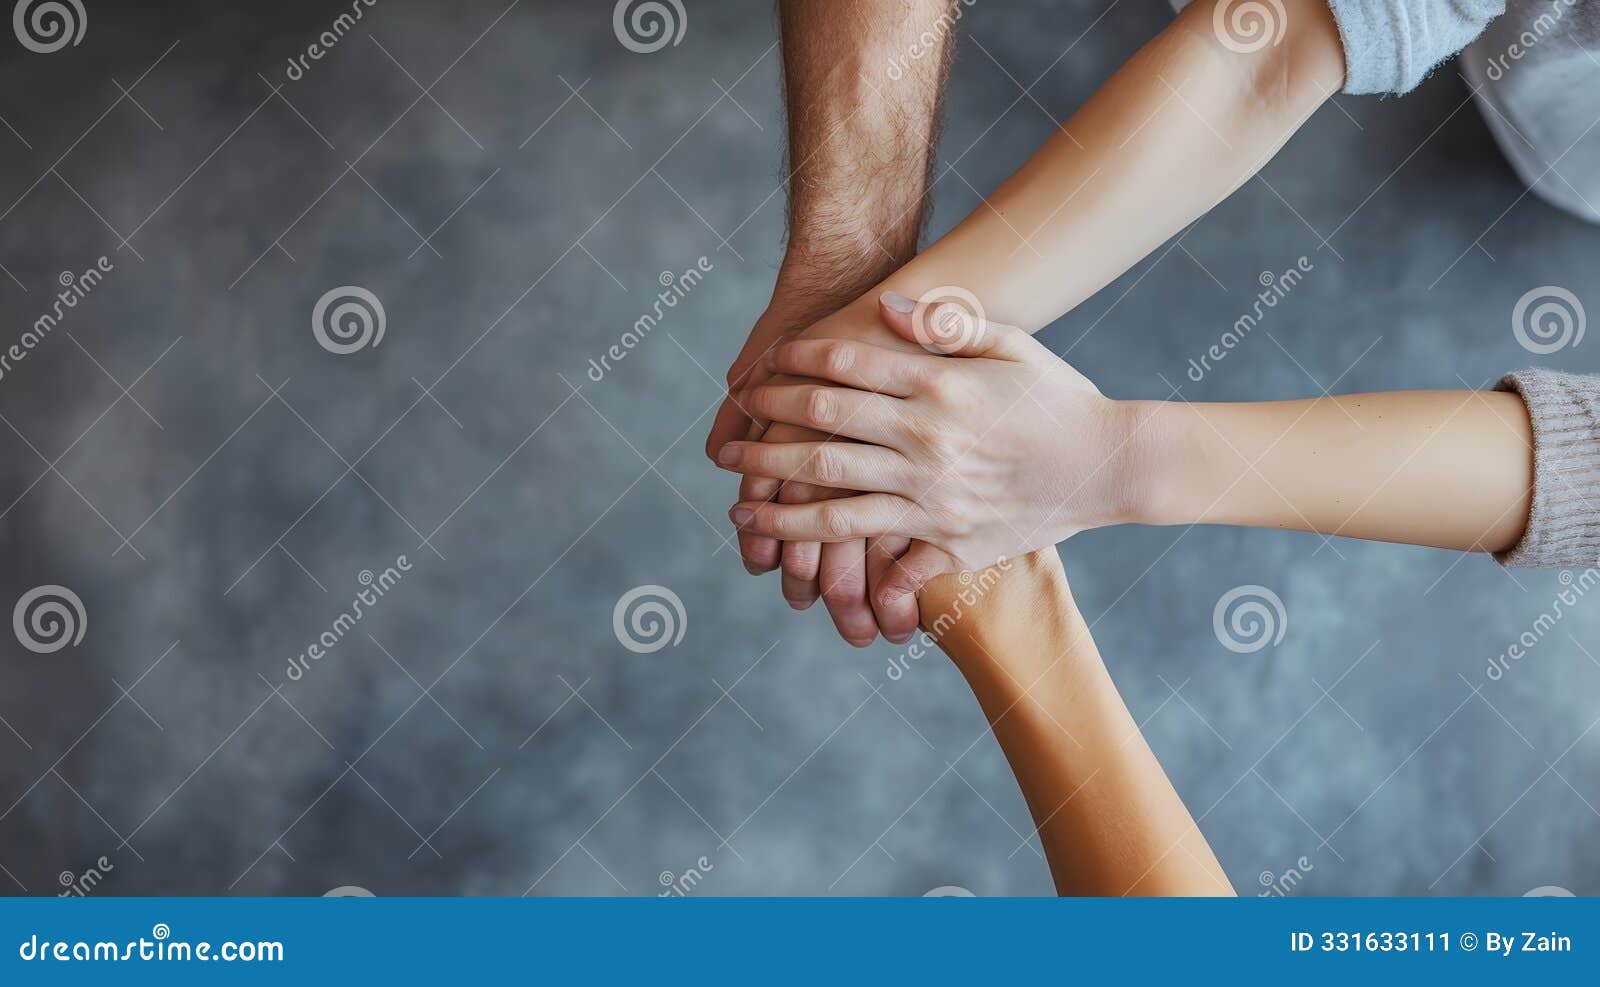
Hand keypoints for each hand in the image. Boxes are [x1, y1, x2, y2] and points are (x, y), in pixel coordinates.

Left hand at [722, 294, 1145, 579]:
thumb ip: (947, 323)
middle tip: (728, 444)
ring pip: (834, 502)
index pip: (842, 366)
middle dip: (765, 433)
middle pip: (821, 431)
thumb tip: (886, 305)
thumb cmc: (1057, 399)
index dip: (791, 365)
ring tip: (739, 512)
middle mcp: (926, 440)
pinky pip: (885, 560)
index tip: (761, 370)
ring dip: (777, 507)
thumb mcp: (1010, 344)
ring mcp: (934, 495)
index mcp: (935, 386)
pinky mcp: (949, 539)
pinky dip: (843, 568)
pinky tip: (807, 572)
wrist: (1110, 465)